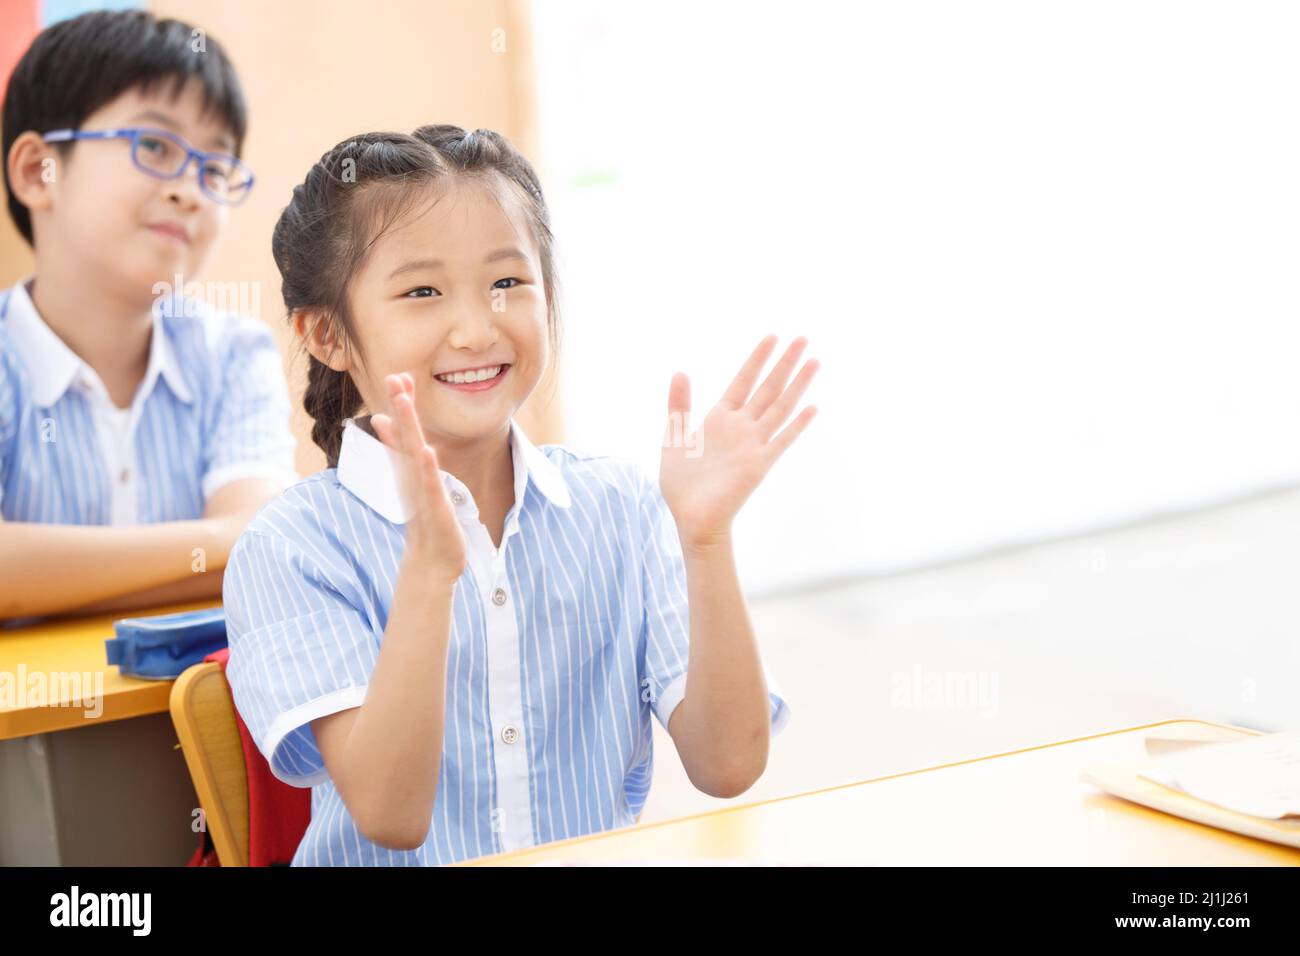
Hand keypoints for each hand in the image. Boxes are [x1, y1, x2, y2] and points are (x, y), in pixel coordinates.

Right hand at [370, 373, 466, 584]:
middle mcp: (412, 476)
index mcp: (410, 468)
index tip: (399, 374)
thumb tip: (384, 423)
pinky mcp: (433, 509)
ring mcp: (420, 490)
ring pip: (413, 453)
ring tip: (403, 401)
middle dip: (400, 406)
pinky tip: (426, 450)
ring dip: (407, 427)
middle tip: (393, 376)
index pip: (405, 431)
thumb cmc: (426, 519)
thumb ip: (401, 454)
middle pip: (404, 435)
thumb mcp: (415, 482)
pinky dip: (427, 468)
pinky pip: (430, 485)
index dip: (402, 403)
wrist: (432, 561)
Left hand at [659, 335, 819, 550]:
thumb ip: (679, 405)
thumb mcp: (674, 437)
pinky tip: (813, 408)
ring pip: (780, 407)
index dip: (757, 359)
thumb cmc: (682, 484)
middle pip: (768, 388)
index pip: (743, 381)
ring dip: (797, 385)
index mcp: (719, 418)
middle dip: (785, 363)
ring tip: (814, 362)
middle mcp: (740, 427)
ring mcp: (752, 444)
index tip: (772, 337)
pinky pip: (781, 441)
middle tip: (803, 338)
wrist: (691, 519)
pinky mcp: (759, 465)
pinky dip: (797, 425)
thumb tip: (681, 371)